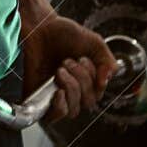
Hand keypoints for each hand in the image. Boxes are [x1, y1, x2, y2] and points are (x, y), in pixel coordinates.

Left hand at [19, 0, 116, 122]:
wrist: (39, 29)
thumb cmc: (64, 35)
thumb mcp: (95, 44)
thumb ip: (107, 62)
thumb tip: (106, 82)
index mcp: (88, 80)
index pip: (97, 93)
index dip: (93, 78)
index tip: (83, 58)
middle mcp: (73, 91)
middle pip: (88, 103)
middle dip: (81, 80)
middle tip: (67, 61)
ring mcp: (56, 97)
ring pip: (74, 111)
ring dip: (71, 88)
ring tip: (60, 70)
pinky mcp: (40, 100)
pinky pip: (54, 117)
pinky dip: (60, 107)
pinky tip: (58, 91)